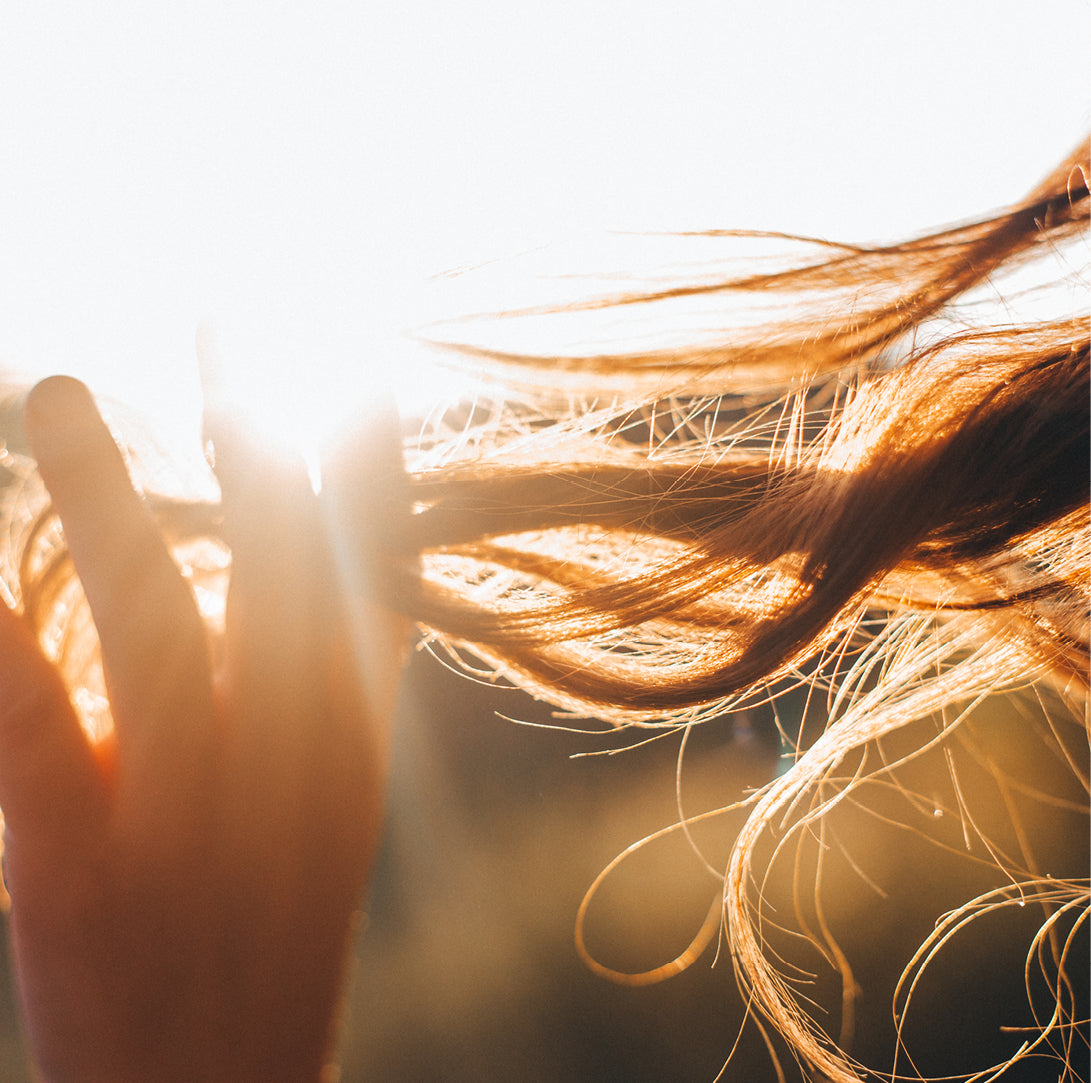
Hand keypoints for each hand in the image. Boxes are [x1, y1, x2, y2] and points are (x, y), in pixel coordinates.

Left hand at [0, 376, 403, 1081]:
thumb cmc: (262, 940)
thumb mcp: (319, 807)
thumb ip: (308, 685)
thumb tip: (266, 570)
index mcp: (354, 741)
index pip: (382, 574)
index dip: (370, 460)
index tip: (347, 362)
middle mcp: (295, 762)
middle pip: (287, 567)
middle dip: (258, 435)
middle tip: (222, 316)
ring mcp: (195, 815)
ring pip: (157, 619)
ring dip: (104, 496)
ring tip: (54, 392)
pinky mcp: (87, 874)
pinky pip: (35, 734)